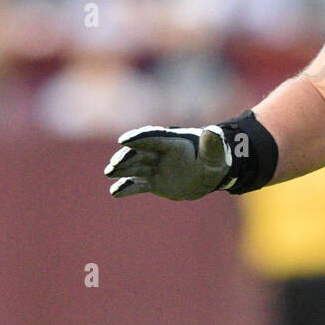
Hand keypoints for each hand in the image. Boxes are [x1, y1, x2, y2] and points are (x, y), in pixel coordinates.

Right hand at [104, 125, 231, 199]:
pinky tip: (115, 193)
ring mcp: (155, 167)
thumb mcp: (216, 152)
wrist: (210, 174)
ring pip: (135, 167)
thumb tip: (213, 131)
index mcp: (173, 142)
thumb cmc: (214, 158)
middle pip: (139, 153)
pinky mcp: (153, 182)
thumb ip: (212, 143)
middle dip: (126, 157)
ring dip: (122, 169)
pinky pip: (138, 185)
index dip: (139, 138)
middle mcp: (160, 153)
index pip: (153, 138)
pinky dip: (127, 188)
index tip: (124, 141)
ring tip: (109, 172)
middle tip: (114, 165)